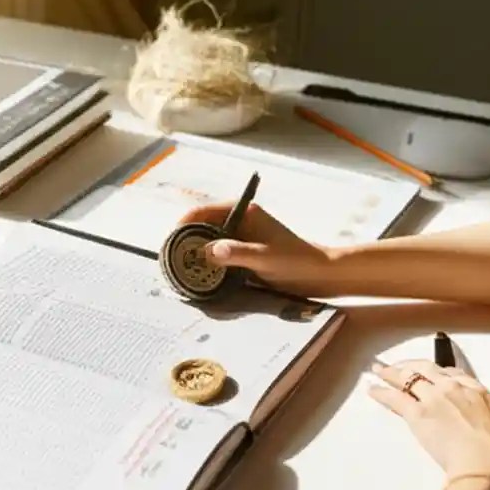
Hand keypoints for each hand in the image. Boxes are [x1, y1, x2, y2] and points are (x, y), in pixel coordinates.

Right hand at [177, 202, 336, 296]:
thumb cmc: (296, 262)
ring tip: (180, 270)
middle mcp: (240, 223)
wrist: (319, 275)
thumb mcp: (265, 258)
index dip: (184, 224)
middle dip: (186, 241)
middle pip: (202, 227)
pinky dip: (207, 265)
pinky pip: (218, 256)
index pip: (204, 211)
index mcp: (244, 213)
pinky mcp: (243, 255)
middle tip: (171, 261)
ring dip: (195, 255)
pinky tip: (199, 278)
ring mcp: (241, 239)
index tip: (171, 242)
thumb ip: (237, 253)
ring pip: (208, 243)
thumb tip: (208, 251)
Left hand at [369, 359, 489, 478]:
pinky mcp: (418, 415)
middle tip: (399, 365)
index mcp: (479, 391)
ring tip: (378, 370)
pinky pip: (394, 399)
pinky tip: (371, 389)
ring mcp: (435, 399)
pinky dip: (380, 393)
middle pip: (427, 370)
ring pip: (407, 378)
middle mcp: (455, 389)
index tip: (433, 372)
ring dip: (390, 373)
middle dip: (411, 365)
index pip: (455, 374)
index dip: (440, 372)